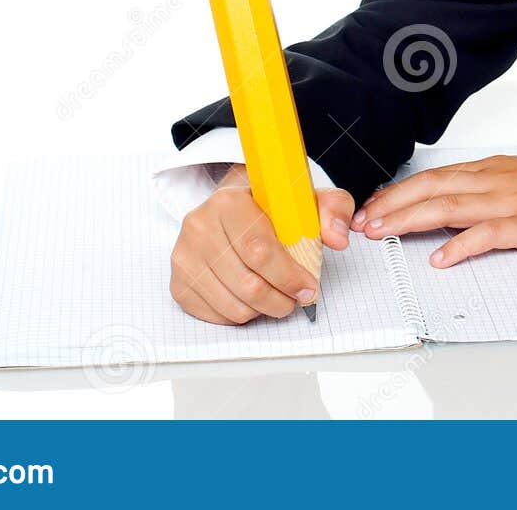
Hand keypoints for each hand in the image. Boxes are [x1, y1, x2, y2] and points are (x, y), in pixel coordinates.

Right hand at [169, 163, 354, 324]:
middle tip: (297, 298)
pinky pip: (215, 316)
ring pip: (232, 305)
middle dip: (280, 299)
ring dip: (263, 310)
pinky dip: (240, 315)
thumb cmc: (272, 209)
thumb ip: (331, 210)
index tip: (309, 287)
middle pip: (246, 283)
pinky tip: (252, 299)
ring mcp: (183, 256)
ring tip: (277, 297)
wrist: (235, 209)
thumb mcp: (306, 200)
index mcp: (229, 201)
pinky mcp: (178, 282)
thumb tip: (338, 238)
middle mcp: (199, 226)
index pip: (258, 249)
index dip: (288, 275)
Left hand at [349, 146, 516, 267]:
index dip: (399, 192)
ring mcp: (511, 202)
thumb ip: (492, 191)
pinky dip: (459, 247)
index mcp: (493, 170)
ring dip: (410, 220)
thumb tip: (458, 208)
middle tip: (361, 223)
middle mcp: (495, 181)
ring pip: (448, 207)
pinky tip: (439, 258)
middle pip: (431, 188)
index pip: (434, 177)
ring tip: (384, 234)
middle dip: (392, 205)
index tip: (372, 207)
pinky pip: (486, 235)